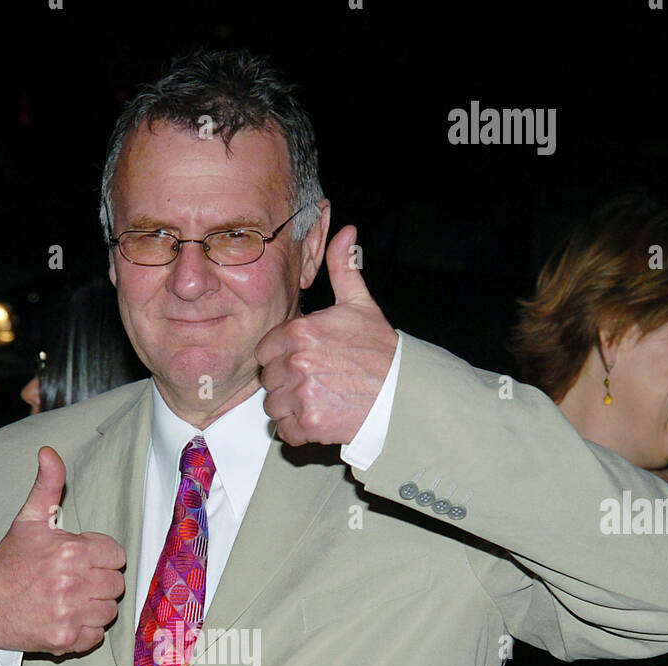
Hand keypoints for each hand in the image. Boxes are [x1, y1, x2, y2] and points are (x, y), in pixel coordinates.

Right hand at [0, 447, 125, 654]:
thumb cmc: (10, 562)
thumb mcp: (28, 520)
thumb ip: (47, 485)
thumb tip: (48, 451)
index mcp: (70, 551)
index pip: (117, 555)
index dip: (100, 557)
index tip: (79, 560)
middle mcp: (73, 583)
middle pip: (116, 584)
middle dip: (98, 581)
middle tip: (73, 581)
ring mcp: (69, 613)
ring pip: (109, 611)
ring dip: (94, 607)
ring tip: (69, 600)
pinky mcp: (65, 639)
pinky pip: (97, 636)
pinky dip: (85, 632)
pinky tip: (65, 619)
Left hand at [255, 224, 397, 446]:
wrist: (402, 392)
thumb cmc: (380, 351)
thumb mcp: (360, 304)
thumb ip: (343, 268)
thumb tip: (345, 231)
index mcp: (300, 332)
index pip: (265, 351)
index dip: (281, 357)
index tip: (302, 361)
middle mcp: (296, 362)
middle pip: (268, 380)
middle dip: (285, 383)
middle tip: (314, 383)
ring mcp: (302, 394)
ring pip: (274, 407)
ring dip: (290, 408)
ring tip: (319, 400)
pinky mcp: (310, 423)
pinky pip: (286, 432)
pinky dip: (299, 431)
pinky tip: (319, 418)